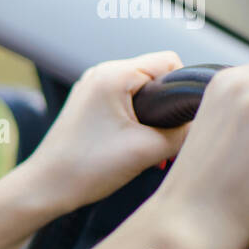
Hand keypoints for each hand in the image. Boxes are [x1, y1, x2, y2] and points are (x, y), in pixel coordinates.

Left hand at [22, 51, 191, 208]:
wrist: (45, 187)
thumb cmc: (87, 168)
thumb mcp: (148, 150)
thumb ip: (184, 132)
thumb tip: (203, 123)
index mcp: (113, 74)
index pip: (170, 62)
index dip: (183, 90)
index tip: (182, 120)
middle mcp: (100, 73)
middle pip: (156, 76)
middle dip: (166, 107)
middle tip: (165, 141)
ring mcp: (91, 88)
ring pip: (141, 92)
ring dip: (151, 117)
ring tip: (149, 147)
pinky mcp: (88, 104)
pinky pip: (124, 102)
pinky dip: (136, 121)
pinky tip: (135, 146)